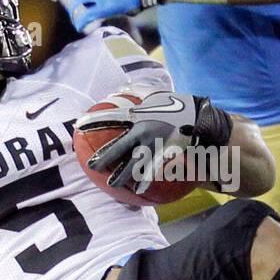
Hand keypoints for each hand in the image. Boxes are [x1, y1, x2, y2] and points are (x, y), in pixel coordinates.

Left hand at [76, 87, 231, 195]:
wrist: (200, 118)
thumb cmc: (177, 105)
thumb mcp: (157, 94)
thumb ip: (138, 91)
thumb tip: (121, 88)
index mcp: (138, 115)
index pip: (111, 118)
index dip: (94, 120)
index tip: (79, 125)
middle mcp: (143, 131)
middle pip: (118, 147)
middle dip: (104, 157)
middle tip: (92, 165)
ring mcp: (153, 145)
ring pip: (133, 164)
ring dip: (121, 175)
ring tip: (112, 184)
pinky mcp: (165, 155)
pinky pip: (153, 171)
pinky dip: (145, 181)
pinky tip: (138, 191)